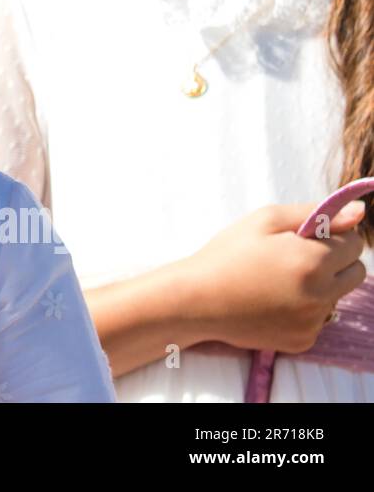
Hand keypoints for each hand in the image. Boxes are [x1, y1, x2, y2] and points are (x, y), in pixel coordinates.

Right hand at [182, 201, 367, 352]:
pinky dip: (303, 310)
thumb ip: (316, 214)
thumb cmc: (227, 253)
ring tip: (277, 281)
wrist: (197, 300)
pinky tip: (272, 302)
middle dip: (334, 261)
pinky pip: (318, 319)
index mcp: (312, 260)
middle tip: (296, 257)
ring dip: (319, 286)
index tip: (308, 237)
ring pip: (336, 296)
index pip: (355, 243)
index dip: (333, 235)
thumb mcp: (265, 220)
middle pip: (356, 272)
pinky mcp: (303, 341)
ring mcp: (313, 322)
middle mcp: (320, 295)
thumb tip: (358, 212)